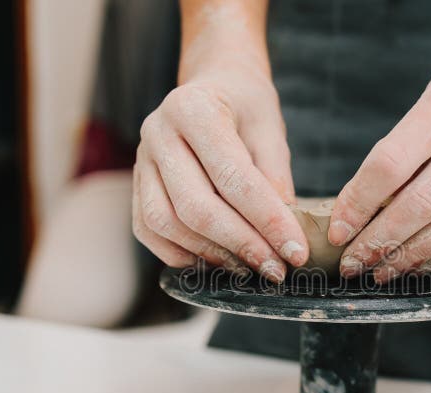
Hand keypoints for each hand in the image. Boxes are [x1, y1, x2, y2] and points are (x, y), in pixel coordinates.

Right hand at [132, 63, 308, 281]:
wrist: (212, 85)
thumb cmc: (246, 105)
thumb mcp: (271, 129)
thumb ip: (276, 178)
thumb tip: (283, 234)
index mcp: (194, 109)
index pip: (233, 177)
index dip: (268, 220)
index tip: (296, 251)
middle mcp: (157, 132)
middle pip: (194, 206)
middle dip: (241, 244)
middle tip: (276, 268)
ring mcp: (140, 159)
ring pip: (165, 223)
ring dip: (210, 254)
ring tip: (249, 266)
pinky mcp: (135, 183)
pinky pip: (148, 230)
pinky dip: (181, 253)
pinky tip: (215, 261)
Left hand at [328, 49, 430, 281]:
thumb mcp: (430, 103)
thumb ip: (400, 152)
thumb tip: (356, 216)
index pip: (392, 162)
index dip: (360, 202)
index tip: (339, 232)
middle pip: (425, 200)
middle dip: (383, 240)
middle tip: (357, 263)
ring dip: (416, 254)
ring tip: (388, 269)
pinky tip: (427, 262)